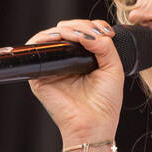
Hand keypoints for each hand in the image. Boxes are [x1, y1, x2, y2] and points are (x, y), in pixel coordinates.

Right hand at [25, 18, 124, 140]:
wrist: (93, 126)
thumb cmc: (105, 104)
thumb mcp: (113, 69)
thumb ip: (105, 46)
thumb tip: (88, 32)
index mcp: (83, 59)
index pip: (82, 31)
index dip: (92, 25)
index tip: (107, 32)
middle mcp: (66, 61)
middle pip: (67, 30)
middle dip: (80, 26)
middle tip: (93, 34)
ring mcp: (52, 67)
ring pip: (52, 36)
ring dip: (66, 29)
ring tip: (79, 35)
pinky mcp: (40, 76)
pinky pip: (37, 50)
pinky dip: (45, 39)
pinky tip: (59, 38)